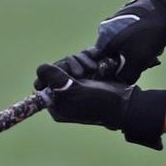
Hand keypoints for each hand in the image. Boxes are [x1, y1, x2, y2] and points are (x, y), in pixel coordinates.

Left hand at [34, 63, 165, 149]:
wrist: (125, 103)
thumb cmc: (99, 102)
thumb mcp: (74, 92)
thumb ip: (55, 79)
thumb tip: (40, 69)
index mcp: (56, 106)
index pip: (43, 84)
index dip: (52, 74)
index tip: (65, 72)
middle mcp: (64, 96)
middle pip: (56, 71)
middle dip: (69, 66)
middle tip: (82, 73)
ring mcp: (76, 86)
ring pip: (69, 64)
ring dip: (80, 62)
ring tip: (93, 69)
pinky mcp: (87, 78)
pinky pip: (80, 62)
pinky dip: (87, 59)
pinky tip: (95, 62)